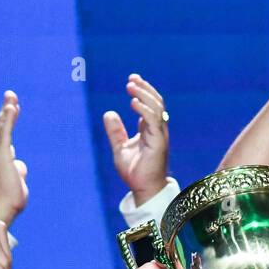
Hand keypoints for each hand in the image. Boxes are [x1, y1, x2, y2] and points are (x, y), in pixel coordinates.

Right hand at [0, 90, 27, 224]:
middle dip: (6, 112)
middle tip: (11, 96)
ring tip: (11, 97)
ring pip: (2, 128)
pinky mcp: (1, 155)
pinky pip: (6, 132)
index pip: (3, 138)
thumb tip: (20, 165)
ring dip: (7, 111)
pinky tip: (12, 106)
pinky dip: (9, 118)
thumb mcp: (17, 183)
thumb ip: (18, 172)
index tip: (12, 110)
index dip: (7, 123)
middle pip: (0, 129)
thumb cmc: (7, 201)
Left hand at [103, 73, 169, 206]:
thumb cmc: (134, 172)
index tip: (131, 80)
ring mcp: (159, 135)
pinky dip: (144, 109)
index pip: (150, 105)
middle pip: (156, 102)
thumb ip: (115, 131)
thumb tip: (109, 113)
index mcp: (150, 129)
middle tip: (131, 79)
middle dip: (145, 88)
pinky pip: (153, 120)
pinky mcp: (159, 142)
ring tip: (130, 86)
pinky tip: (133, 102)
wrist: (143, 189)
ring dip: (144, 95)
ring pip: (157, 108)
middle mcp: (157, 130)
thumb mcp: (120, 147)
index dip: (142, 91)